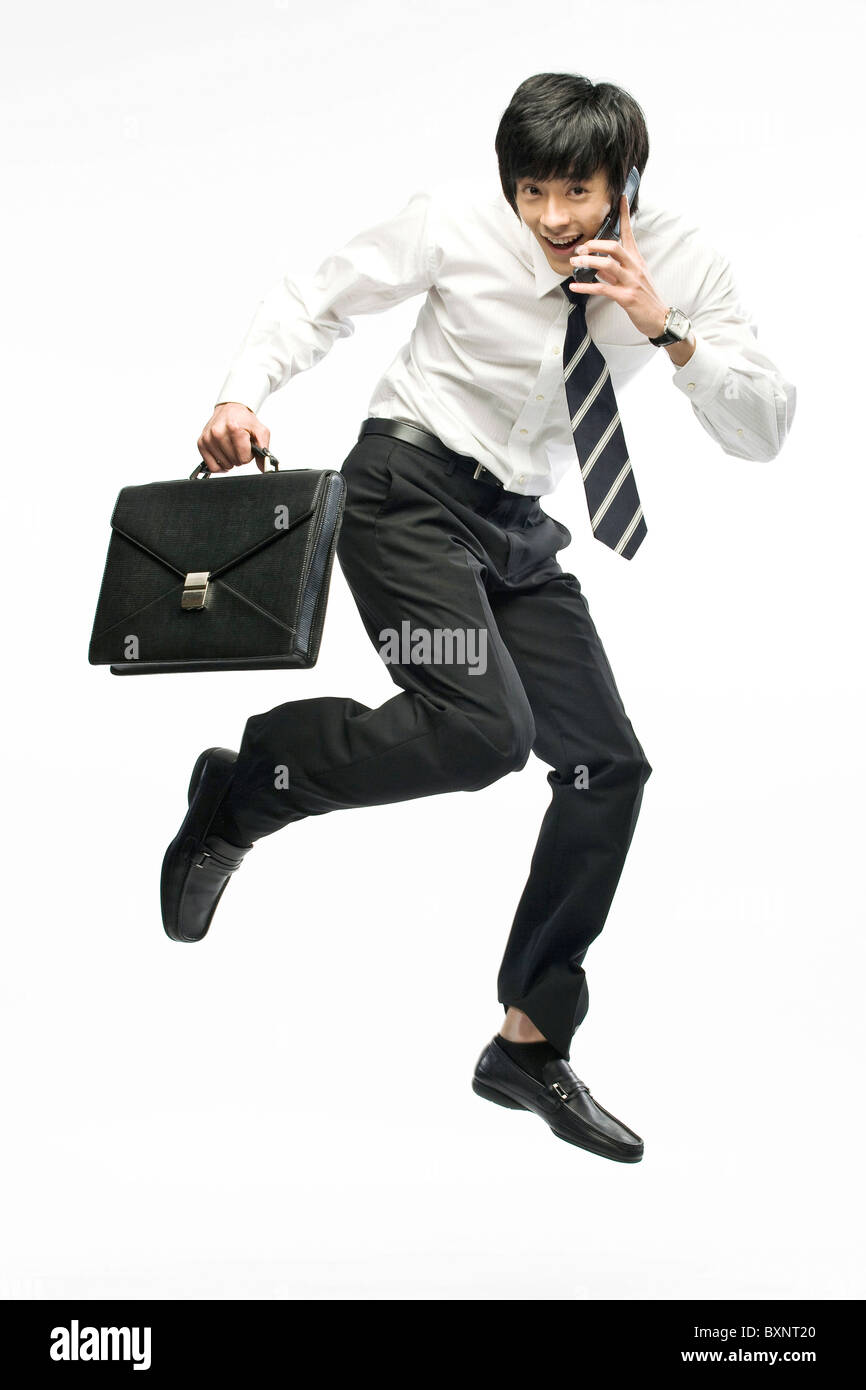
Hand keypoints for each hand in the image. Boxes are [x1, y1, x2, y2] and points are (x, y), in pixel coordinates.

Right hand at [197, 402, 270, 472]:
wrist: (230, 409)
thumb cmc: (244, 420)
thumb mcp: (260, 431)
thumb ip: (264, 450)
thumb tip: (264, 468)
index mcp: (233, 428)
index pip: (244, 458)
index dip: (249, 455)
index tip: (247, 445)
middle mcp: (217, 432)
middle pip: (235, 462)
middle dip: (240, 457)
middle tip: (239, 445)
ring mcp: (208, 438)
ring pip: (224, 465)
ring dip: (230, 460)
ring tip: (231, 447)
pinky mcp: (201, 443)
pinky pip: (212, 467)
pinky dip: (220, 465)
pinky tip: (224, 456)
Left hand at [567, 195, 669, 339]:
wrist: (660, 318)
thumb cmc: (644, 298)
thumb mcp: (630, 279)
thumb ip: (612, 270)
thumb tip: (595, 264)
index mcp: (636, 260)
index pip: (629, 232)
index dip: (624, 215)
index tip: (620, 198)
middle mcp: (635, 267)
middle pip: (614, 246)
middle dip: (594, 245)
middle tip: (580, 249)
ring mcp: (631, 281)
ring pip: (608, 264)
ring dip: (588, 263)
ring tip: (574, 264)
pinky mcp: (627, 297)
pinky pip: (603, 289)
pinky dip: (586, 287)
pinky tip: (574, 287)